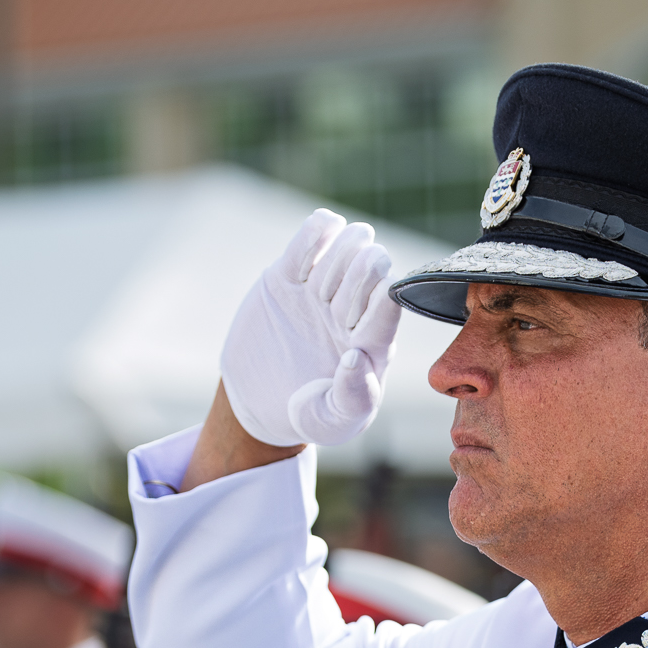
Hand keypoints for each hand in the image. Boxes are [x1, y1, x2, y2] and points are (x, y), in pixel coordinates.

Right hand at [218, 209, 400, 448]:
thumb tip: (356, 357)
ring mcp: (321, 292)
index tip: (384, 292)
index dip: (385, 299)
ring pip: (344, 251)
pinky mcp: (288, 277)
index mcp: (372, 346)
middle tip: (339, 291)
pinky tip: (324, 227)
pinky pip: (307, 241)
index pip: (386, 314)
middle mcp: (353, 313)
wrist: (260, 400)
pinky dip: (316, 230)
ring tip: (318, 283)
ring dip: (339, 253)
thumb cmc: (309, 415)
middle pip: (368, 272)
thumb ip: (352, 398)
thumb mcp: (332, 421)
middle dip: (361, 270)